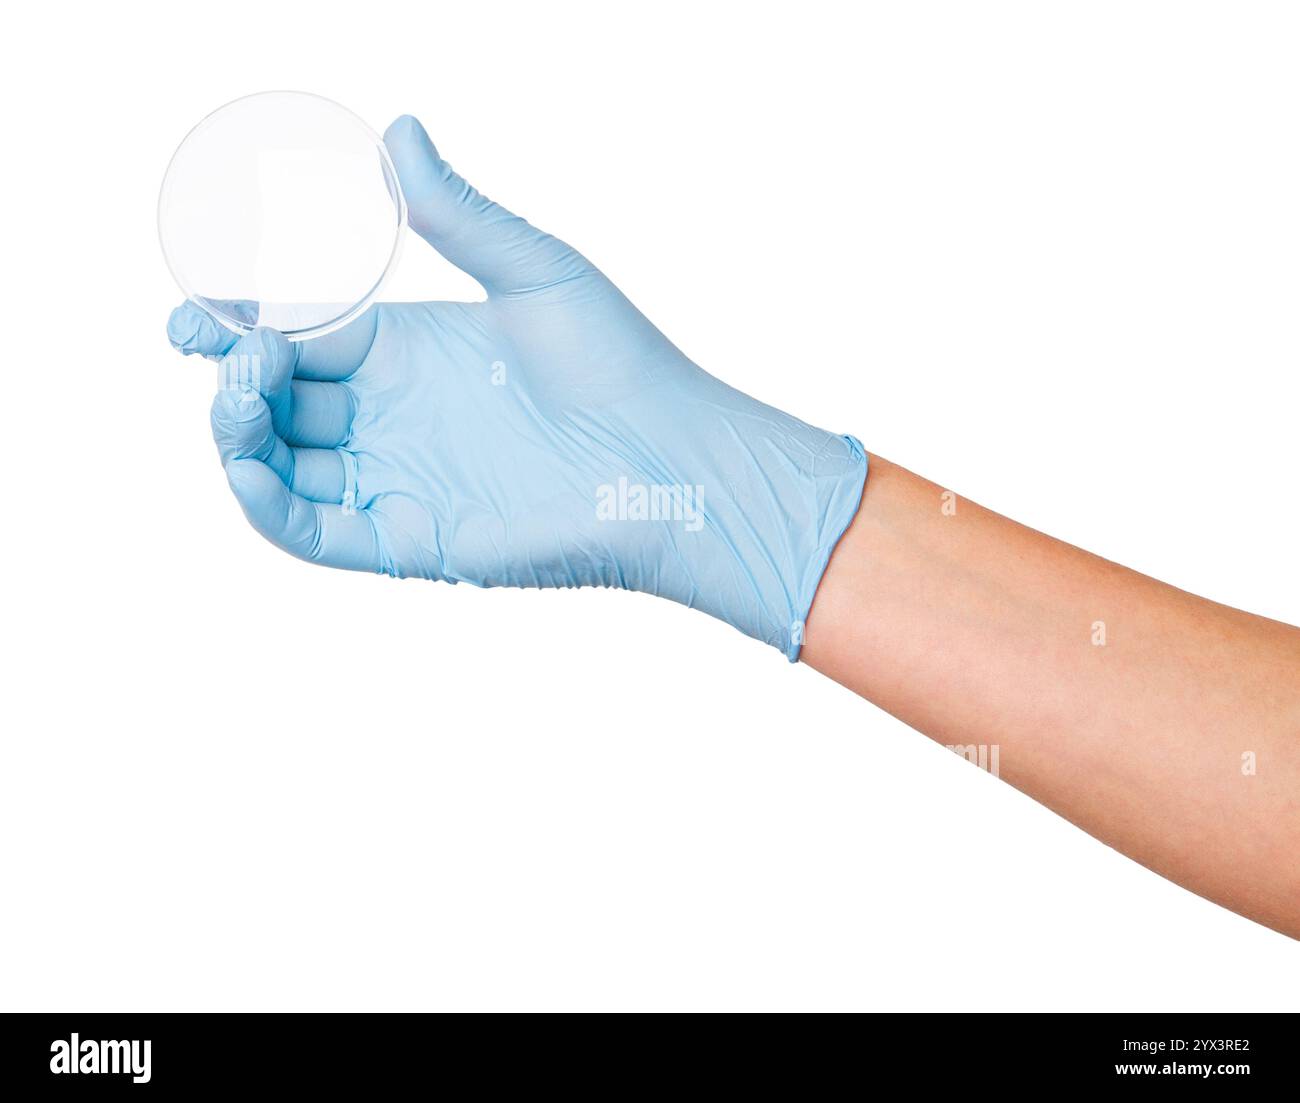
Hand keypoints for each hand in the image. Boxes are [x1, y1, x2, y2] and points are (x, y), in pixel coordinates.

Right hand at [167, 115, 864, 657]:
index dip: (241, 322)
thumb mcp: (534, 271)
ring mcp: (398, 479)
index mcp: (411, 353)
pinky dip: (267, 505)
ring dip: (239, 431)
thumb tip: (398, 129)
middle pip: (280, 400)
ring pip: (282, 465)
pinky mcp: (411, 539)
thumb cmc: (621, 364)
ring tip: (240, 389)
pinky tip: (248, 463)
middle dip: (234, 372)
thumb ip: (457, 214)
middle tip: (227, 347)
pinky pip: (314, 532)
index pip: (302, 336)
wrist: (673, 461)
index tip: (197, 307)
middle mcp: (394, 417)